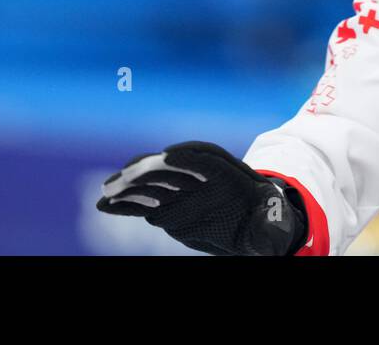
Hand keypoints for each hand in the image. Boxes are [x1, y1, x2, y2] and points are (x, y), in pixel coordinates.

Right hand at [96, 141, 307, 254]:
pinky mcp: (165, 206)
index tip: (169, 153)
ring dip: (129, 184)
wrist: (249, 224)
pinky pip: (141, 202)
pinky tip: (104, 205)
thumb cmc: (265, 218)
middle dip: (151, 167)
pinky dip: (123, 203)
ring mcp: (178, 190)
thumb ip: (271, 218)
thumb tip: (274, 215)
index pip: (206, 157)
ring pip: (151, 182)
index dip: (189, 155)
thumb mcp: (273, 219)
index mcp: (227, 170)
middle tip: (128, 174)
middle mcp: (198, 175)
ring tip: (107, 192)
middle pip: (171, 165)